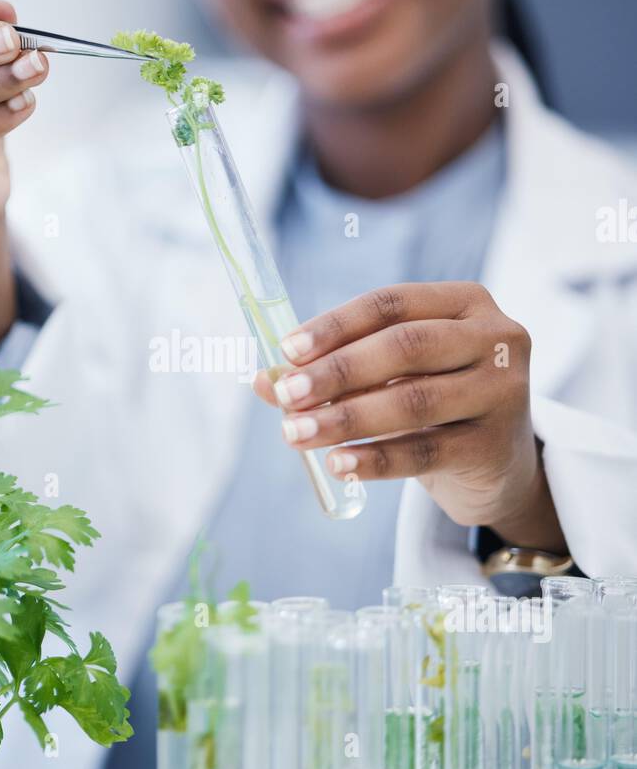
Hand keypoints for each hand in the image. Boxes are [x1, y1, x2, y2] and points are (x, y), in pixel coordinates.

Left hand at [254, 282, 565, 551]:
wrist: (499, 466)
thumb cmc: (436, 405)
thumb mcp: (392, 377)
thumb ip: (335, 371)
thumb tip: (264, 379)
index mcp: (466, 302)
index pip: (391, 303)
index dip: (336, 325)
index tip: (287, 350)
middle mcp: (495, 338)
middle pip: (405, 346)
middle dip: (337, 371)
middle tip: (286, 395)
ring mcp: (503, 391)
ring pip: (413, 401)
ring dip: (345, 418)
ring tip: (295, 433)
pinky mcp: (495, 446)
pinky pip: (424, 451)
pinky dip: (375, 459)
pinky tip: (337, 463)